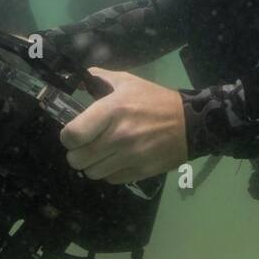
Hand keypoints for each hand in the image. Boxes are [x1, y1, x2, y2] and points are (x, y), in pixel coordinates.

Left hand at [59, 68, 187, 183]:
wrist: (190, 123)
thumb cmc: (155, 100)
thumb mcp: (128, 81)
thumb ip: (99, 78)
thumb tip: (76, 81)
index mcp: (112, 110)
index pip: (72, 135)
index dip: (68, 137)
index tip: (74, 134)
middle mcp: (118, 136)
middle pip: (77, 159)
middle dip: (77, 153)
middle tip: (86, 145)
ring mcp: (129, 157)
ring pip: (91, 173)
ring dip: (93, 164)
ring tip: (102, 153)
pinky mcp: (139, 172)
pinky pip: (110, 179)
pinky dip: (110, 172)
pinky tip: (117, 160)